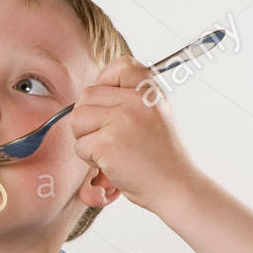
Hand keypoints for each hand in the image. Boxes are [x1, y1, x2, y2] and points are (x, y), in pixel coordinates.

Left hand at [70, 55, 201, 213]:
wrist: (174, 186)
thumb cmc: (160, 156)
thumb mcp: (156, 113)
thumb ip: (130, 97)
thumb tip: (93, 92)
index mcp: (150, 91)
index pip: (120, 65)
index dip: (106, 82)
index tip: (109, 103)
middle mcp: (136, 101)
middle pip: (87, 95)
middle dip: (89, 119)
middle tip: (107, 136)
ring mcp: (121, 120)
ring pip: (77, 119)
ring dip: (85, 138)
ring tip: (109, 150)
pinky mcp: (107, 143)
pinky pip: (80, 145)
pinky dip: (90, 159)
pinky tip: (110, 163)